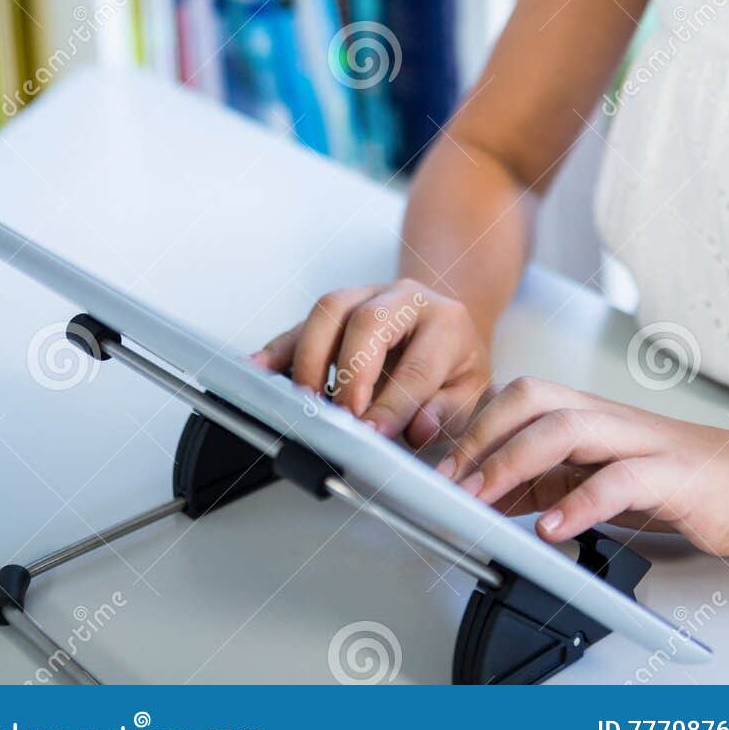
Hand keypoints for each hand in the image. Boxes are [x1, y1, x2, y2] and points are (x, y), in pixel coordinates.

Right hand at [248, 279, 491, 446]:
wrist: (441, 323)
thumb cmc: (452, 361)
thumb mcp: (468, 391)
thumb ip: (445, 411)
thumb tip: (417, 427)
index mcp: (445, 322)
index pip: (418, 365)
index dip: (394, 404)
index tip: (374, 434)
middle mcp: (405, 299)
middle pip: (369, 321)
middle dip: (350, 372)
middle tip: (342, 416)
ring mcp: (367, 295)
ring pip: (329, 309)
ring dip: (311, 357)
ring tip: (306, 402)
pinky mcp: (336, 308)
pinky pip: (302, 321)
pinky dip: (279, 347)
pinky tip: (260, 369)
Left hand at [437, 376, 728, 554]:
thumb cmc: (678, 479)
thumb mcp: (599, 478)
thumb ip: (548, 481)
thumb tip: (488, 495)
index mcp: (588, 414)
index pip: (516, 399)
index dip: (472, 426)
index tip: (436, 468)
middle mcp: (607, 417)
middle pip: (532, 396)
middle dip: (482, 434)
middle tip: (449, 482)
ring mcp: (639, 441)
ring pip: (566, 427)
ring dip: (515, 462)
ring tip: (482, 501)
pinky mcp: (671, 474)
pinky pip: (620, 479)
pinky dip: (581, 503)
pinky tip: (553, 528)